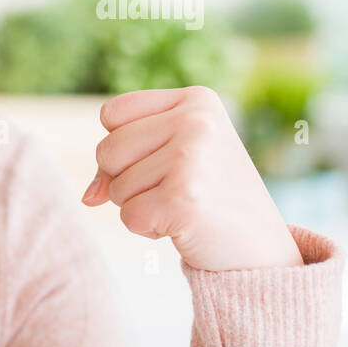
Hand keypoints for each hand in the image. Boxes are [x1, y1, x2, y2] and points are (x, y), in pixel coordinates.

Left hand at [80, 85, 302, 270]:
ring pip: (114, 187)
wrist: (260, 247)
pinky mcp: (184, 198)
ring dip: (138, 205)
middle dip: (125, 180)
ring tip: (182, 205)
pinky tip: (182, 224)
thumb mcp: (170, 158)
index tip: (161, 160)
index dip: (122, 145)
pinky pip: (127, 216)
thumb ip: (122, 161)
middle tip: (173, 189)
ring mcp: (191, 157)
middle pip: (106, 150)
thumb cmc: (209, 197)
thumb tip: (87, 197)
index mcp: (195, 99)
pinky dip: (147, 228)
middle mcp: (196, 120)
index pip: (111, 113)